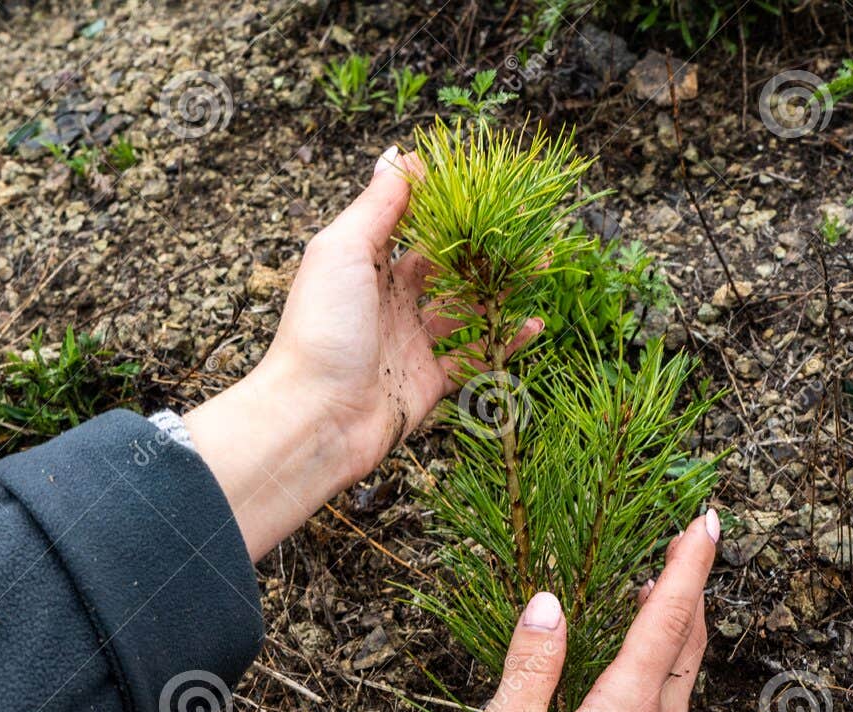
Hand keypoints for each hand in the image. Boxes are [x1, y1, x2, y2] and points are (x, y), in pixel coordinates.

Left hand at [184, 147, 537, 559]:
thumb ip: (376, 205)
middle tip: (523, 226)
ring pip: (465, 310)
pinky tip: (533, 323)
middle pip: (444, 268)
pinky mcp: (428, 384)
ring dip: (499, 290)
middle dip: (482, 248)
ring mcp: (409, 345)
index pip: (411, 226)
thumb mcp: (342, 250)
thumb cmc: (320, 328)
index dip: (444, 205)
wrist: (314, 417)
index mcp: (364, 267)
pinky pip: (475, 357)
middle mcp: (388, 303)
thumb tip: (401, 154)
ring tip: (538, 265)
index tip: (484, 183)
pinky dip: (505, 342)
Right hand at [456, 510, 720, 711]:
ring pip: (685, 673)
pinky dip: (666, 662)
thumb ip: (529, 667)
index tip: (706, 522)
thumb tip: (548, 604)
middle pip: (690, 640)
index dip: (688, 566)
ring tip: (658, 587)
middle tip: (687, 537)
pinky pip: (674, 701)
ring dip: (678, 623)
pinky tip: (639, 661)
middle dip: (691, 584)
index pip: (668, 620)